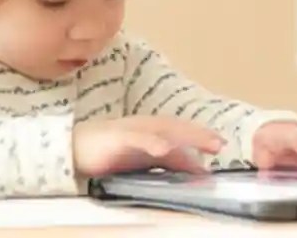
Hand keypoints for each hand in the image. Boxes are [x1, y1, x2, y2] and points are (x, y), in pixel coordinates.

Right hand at [72, 116, 224, 176]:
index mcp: (154, 131)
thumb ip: (171, 162)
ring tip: (203, 143)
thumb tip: (199, 170)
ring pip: (163, 129)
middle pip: (177, 128)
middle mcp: (146, 127)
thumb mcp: (147, 160)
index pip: (182, 132)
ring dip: (184, 135)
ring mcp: (132, 130)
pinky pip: (136, 138)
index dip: (201, 136)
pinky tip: (163, 148)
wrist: (74, 149)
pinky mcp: (117, 137)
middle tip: (219, 144)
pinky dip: (151, 141)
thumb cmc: (112, 153)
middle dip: (199, 135)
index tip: (221, 144)